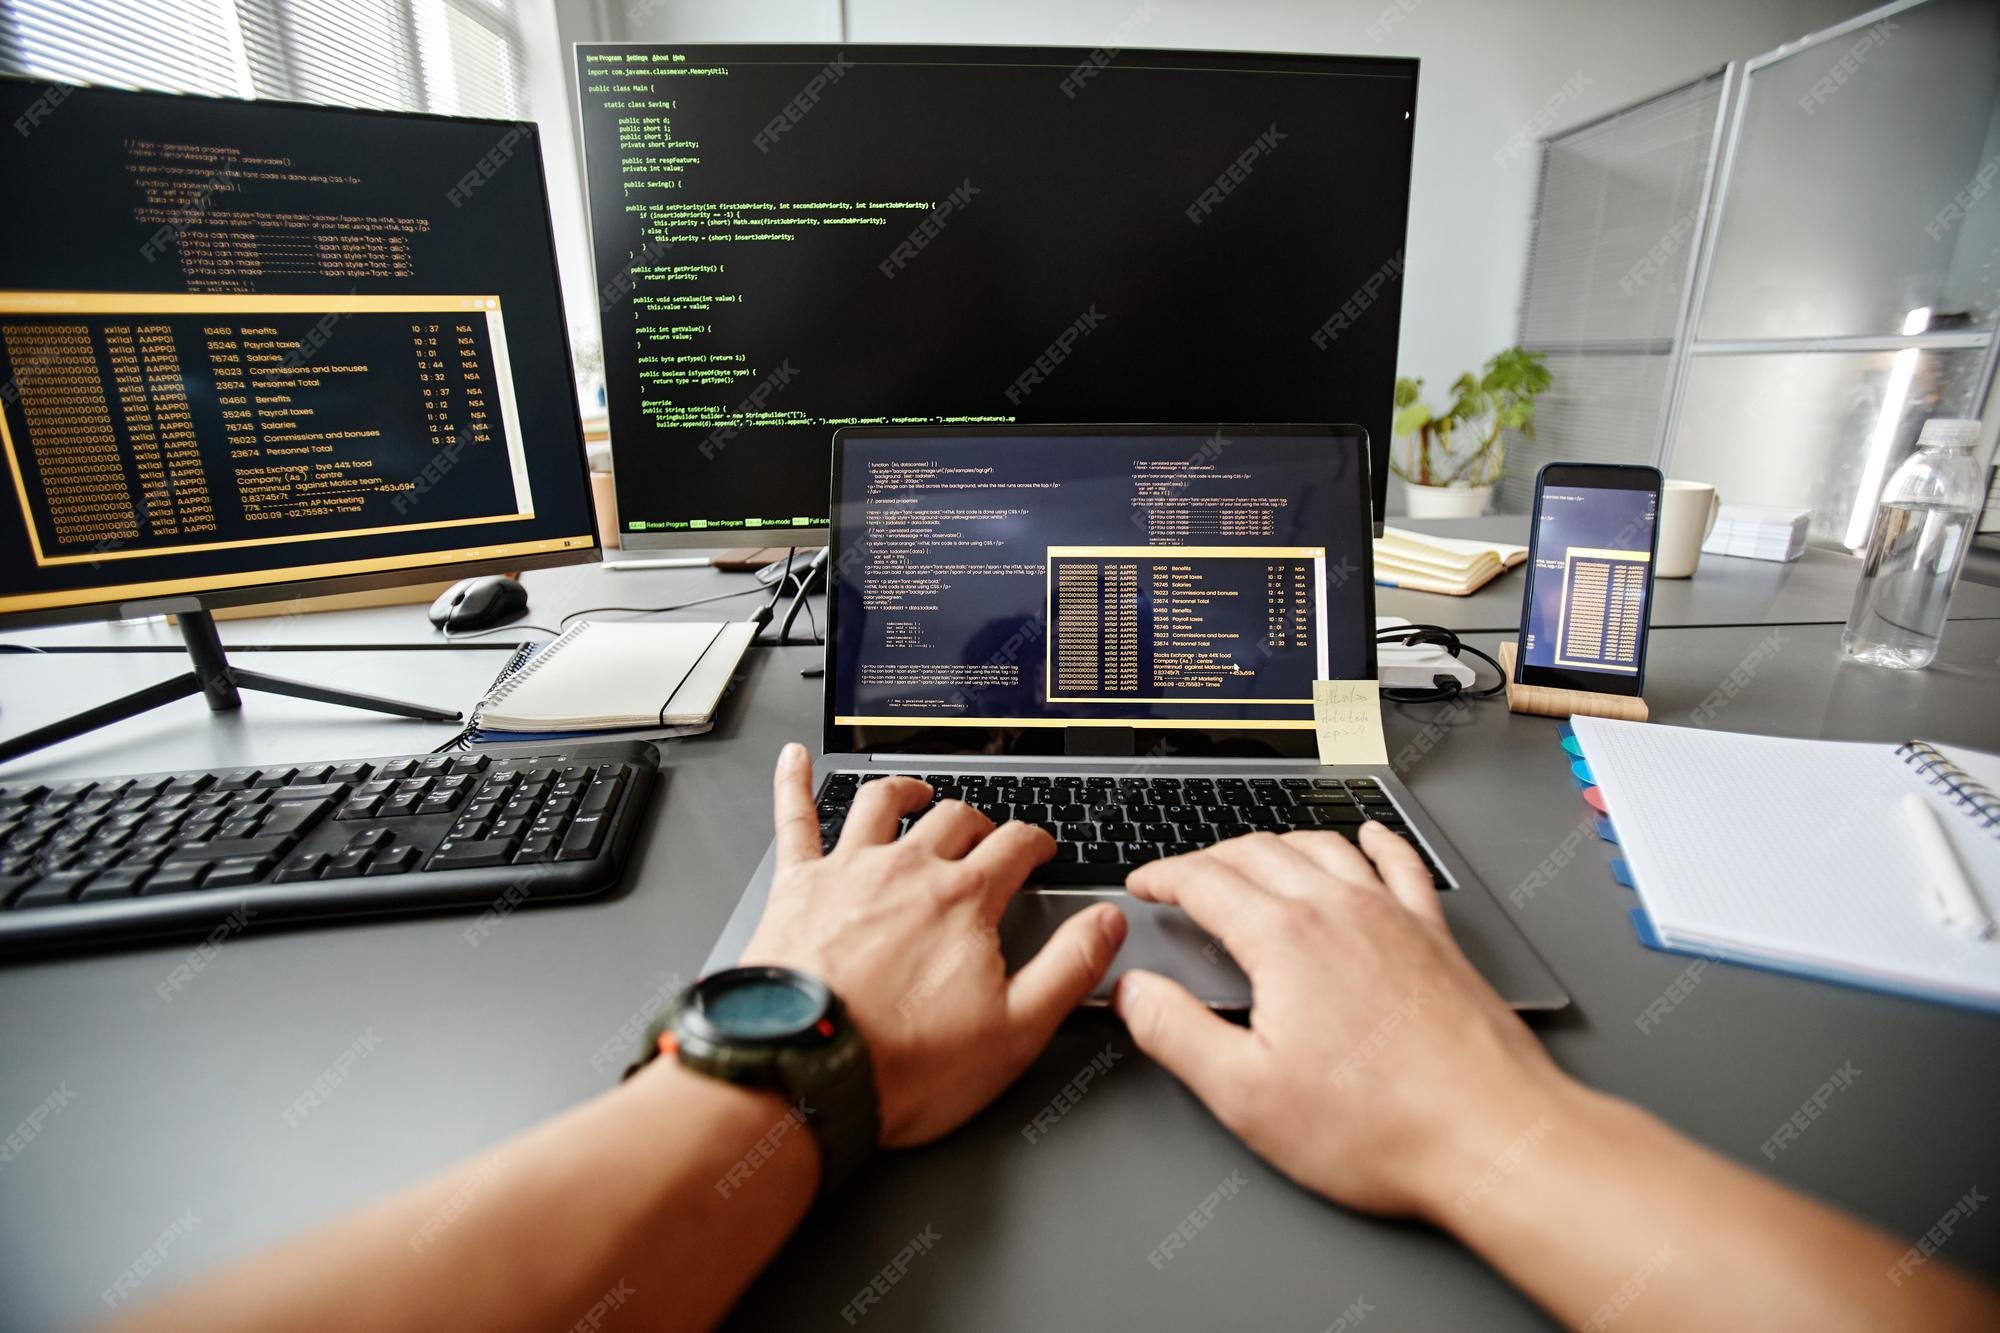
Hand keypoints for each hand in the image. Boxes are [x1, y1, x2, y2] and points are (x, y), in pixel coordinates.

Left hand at [740, 744, 1127, 1146]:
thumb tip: (1107, 923)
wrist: (807, 1075)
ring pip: (883, 804)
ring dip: (906, 791)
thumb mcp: (1016, 1030)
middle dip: (978, 822)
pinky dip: (795, 781)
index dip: (1036, 842)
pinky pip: (795, 816)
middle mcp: (907, 870)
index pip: (1015, 846)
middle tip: (986, 836)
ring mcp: (848, 871)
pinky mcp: (796, 886)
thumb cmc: (903, 1063)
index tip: (1040, 847)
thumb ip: (1069, 967)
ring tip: (916, 792)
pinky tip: (794, 759)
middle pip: (953, 820)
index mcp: (964, 899)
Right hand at [1114, 823, 1575, 1219]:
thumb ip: (1176, 1033)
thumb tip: (1134, 993)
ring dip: (1276, 843)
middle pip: (1258, 852)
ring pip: (1322, 846)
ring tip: (1252, 856)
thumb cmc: (1381, 1127)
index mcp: (1285, 940)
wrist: (1490, 1137)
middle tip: (1184, 877)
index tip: (1144, 885)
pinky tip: (1369, 835)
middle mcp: (1339, 910)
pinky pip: (1401, 863)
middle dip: (1209, 857)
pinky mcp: (1435, 937)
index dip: (1162, 877)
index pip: (1204, 882)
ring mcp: (1393, 917)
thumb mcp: (1245, 1095)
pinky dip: (1375, 840)